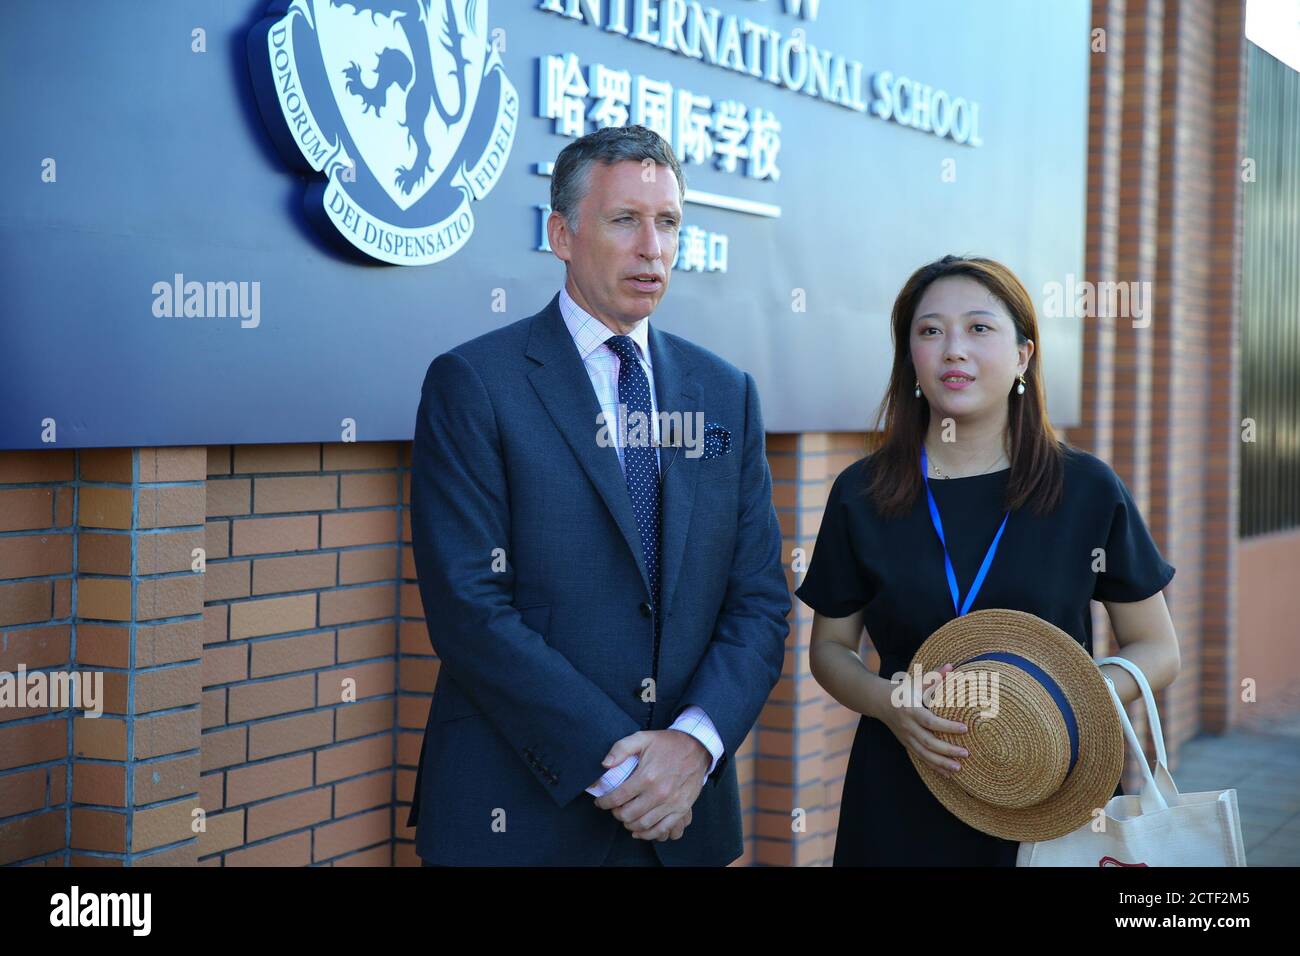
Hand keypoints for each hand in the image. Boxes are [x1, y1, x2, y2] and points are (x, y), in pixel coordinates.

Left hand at [593, 730, 708, 840]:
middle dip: (616, 814)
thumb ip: (621, 749)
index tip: (600, 802)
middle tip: (613, 809)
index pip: (618, 797)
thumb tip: (605, 765)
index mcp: (647, 776)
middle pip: (628, 814)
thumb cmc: (667, 743)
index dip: (604, 802)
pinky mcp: (681, 809)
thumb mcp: (642, 738)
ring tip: (625, 818)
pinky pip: (662, 829)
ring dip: (629, 825)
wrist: (697, 748)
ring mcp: (671, 803)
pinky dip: (648, 834)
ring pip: (643, 825)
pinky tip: (639, 830)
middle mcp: (659, 793)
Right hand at [881, 662, 968, 778]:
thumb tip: (952, 666)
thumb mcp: (916, 681)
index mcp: (911, 710)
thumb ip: (934, 676)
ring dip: (942, 763)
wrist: (878, 701)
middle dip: (947, 750)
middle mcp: (908, 727)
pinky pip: (921, 758)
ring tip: (959, 768)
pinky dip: (935, 767)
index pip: (930, 722)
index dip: (947, 727)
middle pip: (928, 742)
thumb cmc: (902, 690)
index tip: (965, 728)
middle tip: (966, 753)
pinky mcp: (907, 744)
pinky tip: (948, 774)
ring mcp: (907, 737)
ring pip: (925, 754)